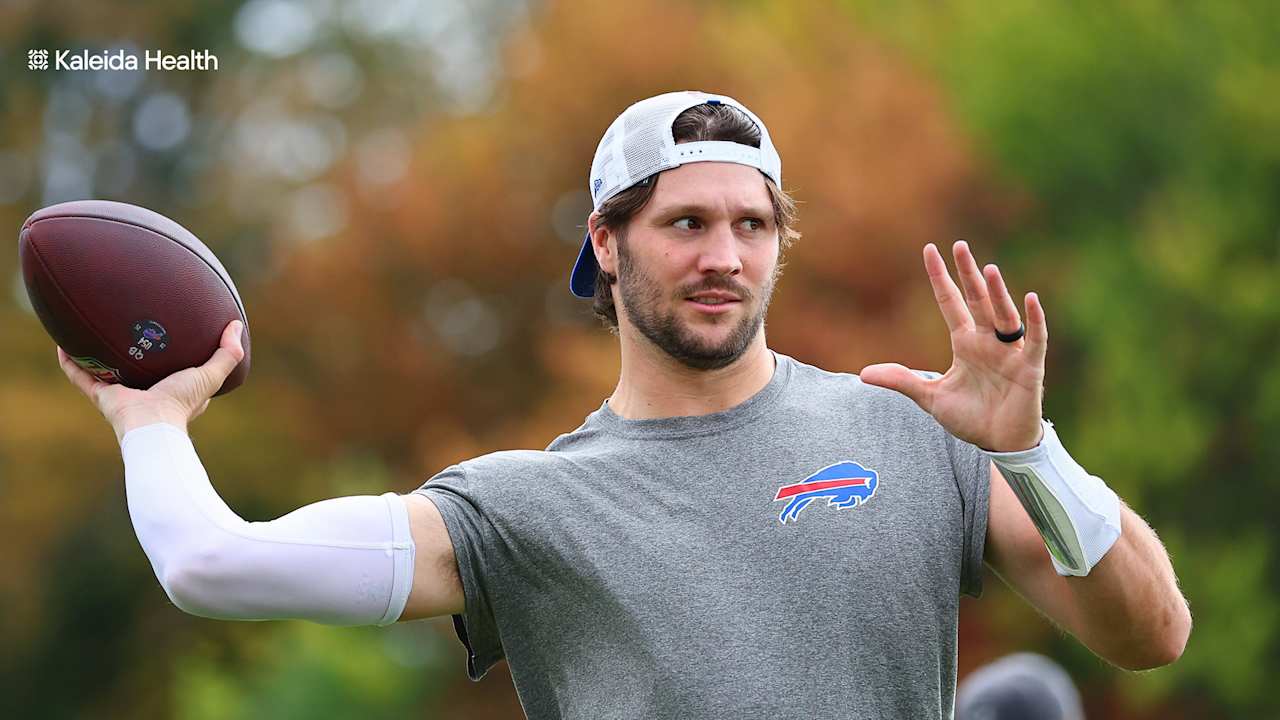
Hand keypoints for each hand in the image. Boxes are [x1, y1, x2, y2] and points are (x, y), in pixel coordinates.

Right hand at [58, 320, 245, 443]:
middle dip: (130, 351)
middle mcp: (146, 392)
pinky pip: (81, 377)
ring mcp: (123, 394)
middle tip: (125, 325)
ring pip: (106, 371)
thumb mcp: (211, 374)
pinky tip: (62, 345)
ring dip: (96, 355)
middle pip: (136, 369)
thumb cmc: (182, 401)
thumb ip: (227, 353)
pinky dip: (71, 363)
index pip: (175, 372)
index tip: (171, 335)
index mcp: (172, 391)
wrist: (151, 424)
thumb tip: (236, 326)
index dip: (176, 356)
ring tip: (88, 331)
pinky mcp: (102, 397)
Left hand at [860, 241, 1045, 451]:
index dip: (940, 278)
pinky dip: (1034, 320)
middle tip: (959, 246)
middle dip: (968, 275)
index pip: (950, 302)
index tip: (929, 250)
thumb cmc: (970, 418)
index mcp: (964, 343)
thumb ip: (902, 381)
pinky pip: (1034, 340)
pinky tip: (1029, 299)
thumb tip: (863, 373)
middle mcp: (987, 341)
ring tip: (987, 269)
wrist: (998, 444)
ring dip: (996, 293)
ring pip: (1003, 315)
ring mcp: (1009, 352)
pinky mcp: (1029, 368)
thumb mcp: (930, 397)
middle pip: (977, 301)